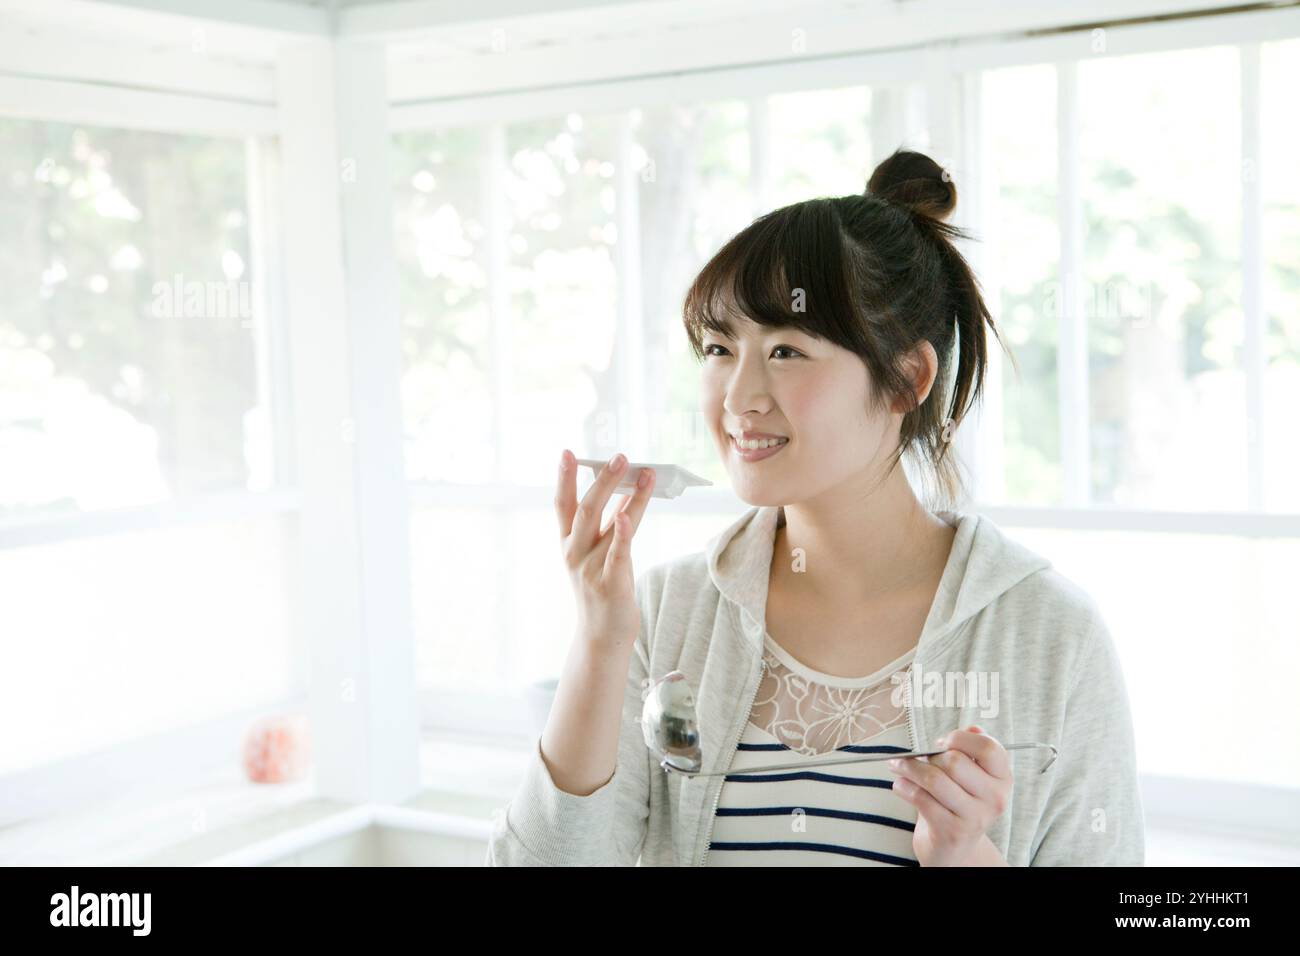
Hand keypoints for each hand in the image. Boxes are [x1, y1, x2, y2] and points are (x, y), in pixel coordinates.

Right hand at [555, 449, 655, 648]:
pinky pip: (618, 553)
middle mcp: (574, 553)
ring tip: (644, 473)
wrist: (602, 636)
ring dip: (629, 497)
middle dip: (603, 480)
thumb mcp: (600, 553)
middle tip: (620, 456)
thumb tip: (629, 486)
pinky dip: (624, 533)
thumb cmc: (604, 587)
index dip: (564, 478)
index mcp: (568, 543)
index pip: (563, 505)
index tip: (567, 452)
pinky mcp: (610, 584)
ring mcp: (591, 569)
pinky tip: (629, 516)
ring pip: (610, 525)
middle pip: (586, 509)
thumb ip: (611, 523)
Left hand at [888, 725, 1011, 865]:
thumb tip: (973, 728)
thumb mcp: (971, 774)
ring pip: (934, 779)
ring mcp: (976, 817)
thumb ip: (972, 748)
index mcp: (1003, 777)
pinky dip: (904, 787)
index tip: (941, 743)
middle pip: (954, 761)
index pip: (988, 748)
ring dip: (908, 768)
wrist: (954, 845)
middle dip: (926, 755)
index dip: (960, 739)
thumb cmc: (958, 800)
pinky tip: (899, 784)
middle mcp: (995, 798)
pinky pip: (921, 799)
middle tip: (911, 757)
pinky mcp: (953, 831)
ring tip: (897, 766)